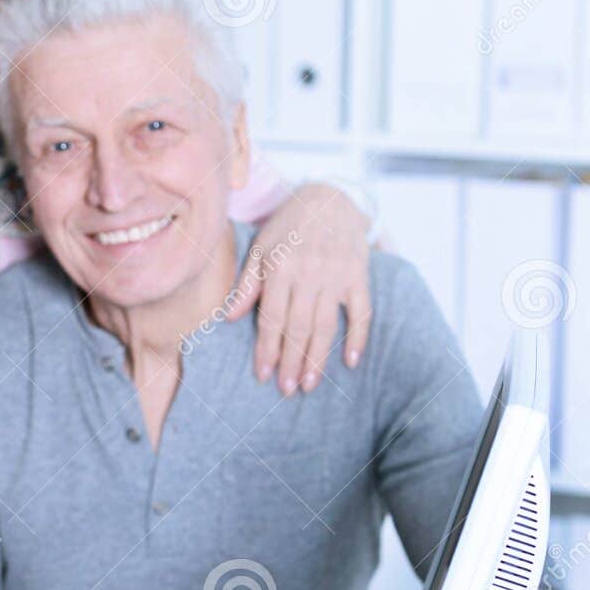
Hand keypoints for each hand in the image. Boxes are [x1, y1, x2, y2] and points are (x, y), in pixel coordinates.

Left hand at [225, 182, 370, 394]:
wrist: (330, 199)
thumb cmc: (288, 228)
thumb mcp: (260, 249)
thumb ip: (247, 283)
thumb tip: (228, 317)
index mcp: (281, 269)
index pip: (271, 318)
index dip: (266, 349)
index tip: (262, 375)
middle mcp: (309, 274)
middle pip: (298, 327)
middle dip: (291, 362)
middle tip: (286, 390)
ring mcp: (337, 276)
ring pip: (326, 324)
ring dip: (318, 358)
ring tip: (310, 385)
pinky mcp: (359, 275)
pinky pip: (361, 311)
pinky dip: (358, 336)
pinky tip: (350, 361)